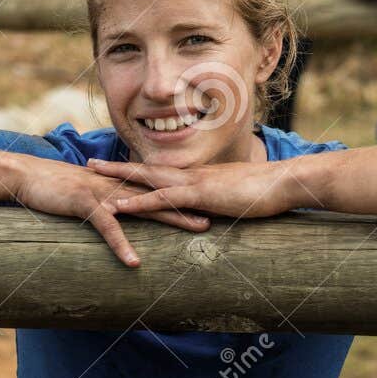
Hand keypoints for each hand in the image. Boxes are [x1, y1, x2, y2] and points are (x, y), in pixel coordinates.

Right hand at [13, 160, 208, 267]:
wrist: (29, 176)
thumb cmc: (59, 188)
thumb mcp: (91, 195)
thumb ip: (111, 201)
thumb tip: (126, 212)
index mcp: (122, 186)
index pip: (160, 190)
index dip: (186, 196)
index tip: (212, 202)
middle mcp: (120, 187)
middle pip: (163, 196)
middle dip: (192, 204)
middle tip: (221, 212)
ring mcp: (105, 194)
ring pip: (145, 208)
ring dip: (172, 219)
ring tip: (197, 230)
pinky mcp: (86, 204)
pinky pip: (108, 227)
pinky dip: (121, 245)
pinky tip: (134, 261)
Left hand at [94, 158, 307, 219]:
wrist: (285, 182)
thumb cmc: (269, 192)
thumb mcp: (241, 198)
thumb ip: (226, 203)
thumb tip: (219, 212)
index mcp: (201, 177)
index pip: (164, 172)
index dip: (140, 170)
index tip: (118, 168)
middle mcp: (192, 175)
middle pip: (147, 169)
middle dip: (118, 168)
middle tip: (91, 164)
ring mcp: (194, 183)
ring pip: (147, 179)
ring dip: (118, 178)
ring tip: (92, 177)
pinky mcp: (199, 195)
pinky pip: (161, 198)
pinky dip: (138, 201)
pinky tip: (119, 206)